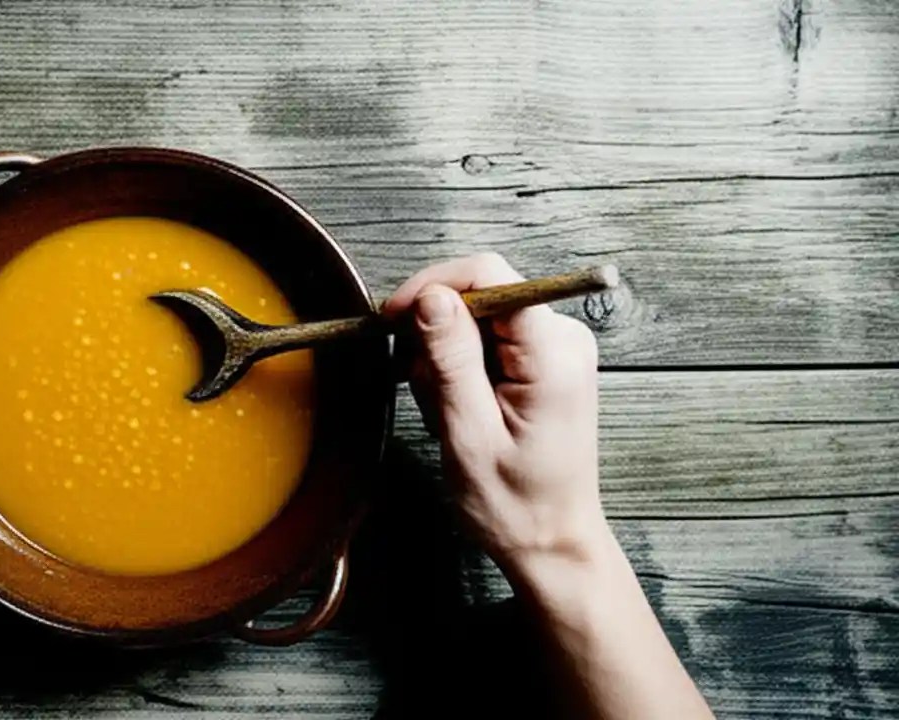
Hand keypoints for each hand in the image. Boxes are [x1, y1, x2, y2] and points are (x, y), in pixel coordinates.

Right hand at [382, 253, 606, 577]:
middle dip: (436, 333)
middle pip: (480, 292)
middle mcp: (562, 338)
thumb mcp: (469, 435)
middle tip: (420, 385)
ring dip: (444, 357)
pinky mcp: (541, 360)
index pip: (489, 276)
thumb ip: (452, 360)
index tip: (393, 317)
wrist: (551, 542)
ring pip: (475, 317)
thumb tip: (430, 297)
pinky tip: (457, 406)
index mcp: (553, 354)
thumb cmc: (515, 504)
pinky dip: (458, 368)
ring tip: (445, 410)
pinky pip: (485, 339)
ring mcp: (554, 348)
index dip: (433, 286)